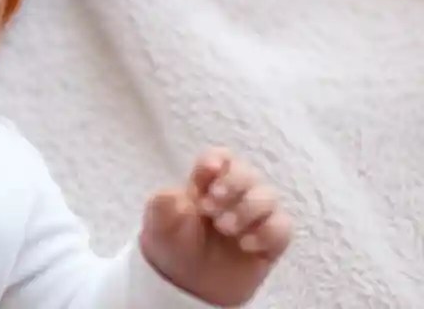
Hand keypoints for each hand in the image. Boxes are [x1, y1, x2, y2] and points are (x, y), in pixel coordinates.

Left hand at [139, 148, 292, 306]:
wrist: (187, 283)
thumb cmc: (173, 244)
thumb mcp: (158, 225)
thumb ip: (162, 205)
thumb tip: (176, 193)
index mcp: (207, 182)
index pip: (222, 158)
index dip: (218, 160)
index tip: (208, 172)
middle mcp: (235, 195)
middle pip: (248, 172)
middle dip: (233, 185)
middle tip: (209, 208)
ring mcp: (255, 216)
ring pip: (269, 196)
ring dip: (248, 208)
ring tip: (224, 228)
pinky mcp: (271, 240)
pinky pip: (283, 227)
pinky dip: (268, 232)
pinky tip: (246, 245)